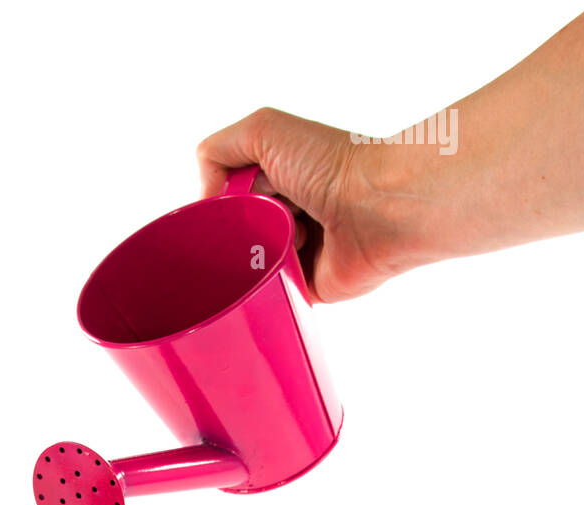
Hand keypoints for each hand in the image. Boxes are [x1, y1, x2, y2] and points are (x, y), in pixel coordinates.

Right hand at [197, 107, 414, 303]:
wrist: (378, 207)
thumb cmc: (331, 164)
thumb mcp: (263, 131)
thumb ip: (217, 150)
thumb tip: (205, 198)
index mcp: (277, 176)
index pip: (227, 196)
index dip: (218, 203)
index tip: (221, 207)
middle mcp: (287, 212)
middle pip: (234, 233)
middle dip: (233, 233)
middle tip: (248, 228)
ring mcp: (296, 251)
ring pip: (249, 267)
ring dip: (252, 260)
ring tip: (272, 248)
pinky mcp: (307, 285)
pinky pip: (271, 295)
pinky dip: (267, 289)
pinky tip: (276, 275)